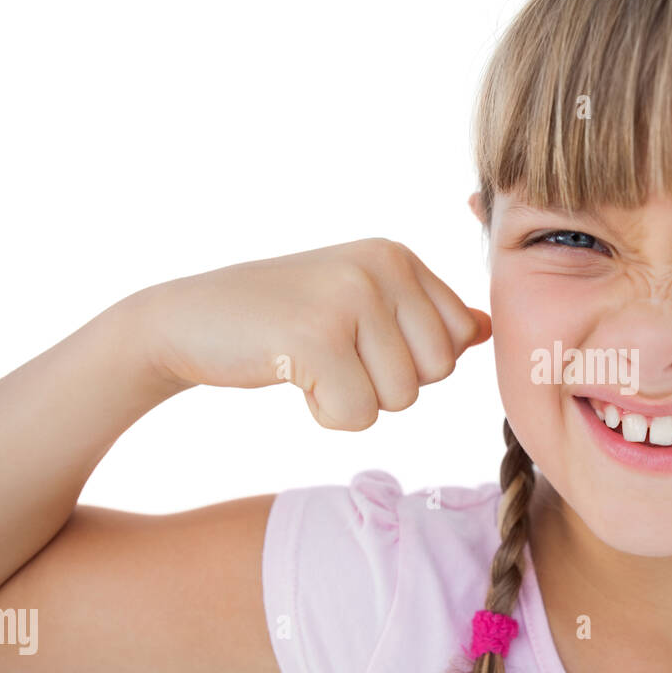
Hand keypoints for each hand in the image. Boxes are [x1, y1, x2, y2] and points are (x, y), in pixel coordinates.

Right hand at [131, 237, 490, 429]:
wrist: (187, 321)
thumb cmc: (280, 320)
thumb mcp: (360, 306)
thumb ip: (424, 316)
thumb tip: (484, 328)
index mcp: (399, 256)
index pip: (456, 341)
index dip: (408, 361)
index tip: (356, 340)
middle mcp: (383, 265)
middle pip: (437, 373)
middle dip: (385, 384)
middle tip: (331, 354)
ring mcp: (350, 297)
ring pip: (402, 398)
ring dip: (353, 399)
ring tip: (311, 362)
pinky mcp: (317, 336)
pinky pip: (359, 415)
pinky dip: (325, 413)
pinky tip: (291, 376)